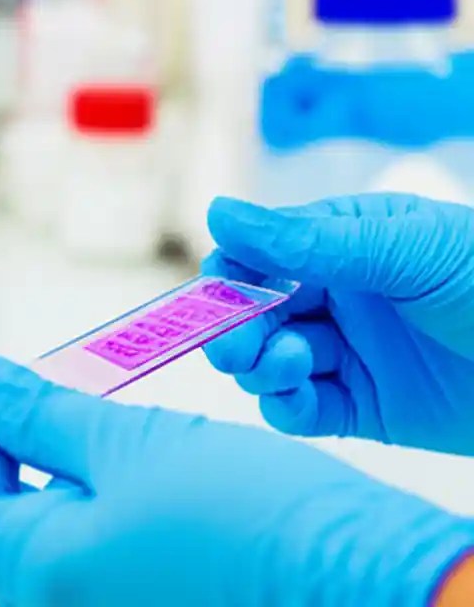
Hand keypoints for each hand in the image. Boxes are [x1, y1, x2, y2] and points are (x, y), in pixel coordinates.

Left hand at [0, 355, 473, 606]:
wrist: (370, 582)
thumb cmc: (253, 516)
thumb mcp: (135, 442)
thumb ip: (43, 416)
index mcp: (40, 577)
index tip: (10, 403)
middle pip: (1, 538)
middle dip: (26, 465)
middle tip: (76, 415)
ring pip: (57, 552)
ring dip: (76, 489)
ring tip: (136, 446)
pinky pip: (107, 572)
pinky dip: (116, 522)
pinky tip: (168, 487)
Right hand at [202, 193, 473, 455]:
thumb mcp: (403, 248)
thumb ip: (308, 240)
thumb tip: (217, 211)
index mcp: (345, 241)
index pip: (261, 252)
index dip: (232, 272)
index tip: (219, 291)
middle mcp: (339, 295)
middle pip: (254, 311)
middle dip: (233, 325)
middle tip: (233, 343)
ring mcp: (348, 353)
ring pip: (266, 362)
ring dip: (259, 364)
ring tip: (286, 363)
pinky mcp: (362, 408)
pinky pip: (300, 410)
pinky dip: (284, 404)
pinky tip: (297, 393)